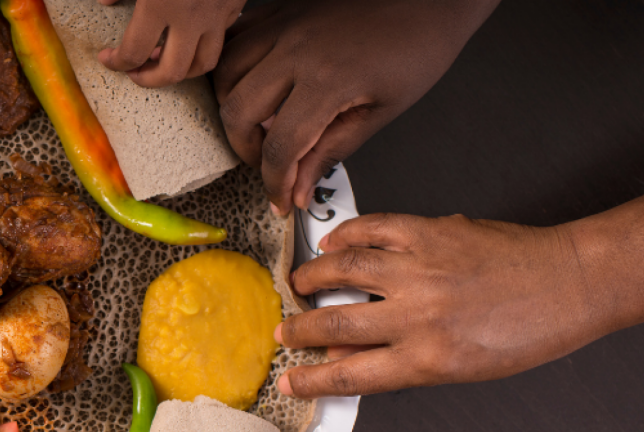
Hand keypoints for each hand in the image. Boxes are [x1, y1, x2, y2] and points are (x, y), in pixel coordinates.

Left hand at [96, 0, 244, 87]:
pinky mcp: (236, 2)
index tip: (107, 58)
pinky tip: (191, 33)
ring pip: (205, 62)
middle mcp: (192, 16)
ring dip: (182, 69)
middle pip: (173, 72)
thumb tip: (105, 1)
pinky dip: (206, 43)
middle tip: (135, 71)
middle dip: (150, 79)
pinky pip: (223, 35)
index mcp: (161, 4)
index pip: (133, 52)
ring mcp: (218, 12)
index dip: (116, 62)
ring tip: (163, 59)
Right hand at [213, 0, 497, 212]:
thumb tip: (301, 189)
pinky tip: (246, 84)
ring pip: (225, 74)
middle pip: (238, 112)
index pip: (280, 146)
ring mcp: (284, 26)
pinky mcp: (282, 11)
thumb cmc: (418, 47)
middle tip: (270, 165)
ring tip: (256, 126)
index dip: (275, 183)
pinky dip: (230, 65)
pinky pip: (236, 37)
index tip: (281, 201)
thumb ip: (333, 151)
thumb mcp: (382, 112)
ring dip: (232, 108)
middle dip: (246, 151)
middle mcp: (296, 50)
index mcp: (328, 80)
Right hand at [272, 192, 643, 397]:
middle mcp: (419, 314)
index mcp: (429, 358)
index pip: (349, 375)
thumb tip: (350, 356)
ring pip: (343, 268)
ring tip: (300, 282)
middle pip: (334, 324)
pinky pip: (373, 229)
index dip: (311, 380)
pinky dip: (347, 234)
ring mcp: (422, 269)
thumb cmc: (528, 330)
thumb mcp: (462, 365)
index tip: (289, 382)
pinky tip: (333, 242)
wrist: (572, 283)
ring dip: (312, 276)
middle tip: (284, 332)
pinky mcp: (431, 232)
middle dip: (298, 330)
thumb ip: (402, 362)